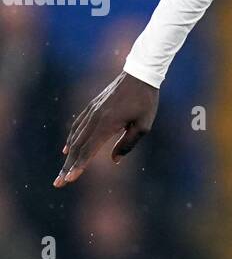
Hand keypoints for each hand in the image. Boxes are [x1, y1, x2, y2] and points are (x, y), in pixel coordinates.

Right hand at [54, 72, 158, 186]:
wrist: (139, 75)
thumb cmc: (145, 102)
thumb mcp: (143, 126)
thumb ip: (127, 144)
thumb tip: (114, 160)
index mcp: (107, 124)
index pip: (89, 150)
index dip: (79, 166)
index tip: (70, 179)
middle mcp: (95, 118)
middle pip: (77, 147)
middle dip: (67, 167)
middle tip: (59, 183)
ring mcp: (92, 111)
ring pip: (75, 137)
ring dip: (68, 156)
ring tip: (63, 171)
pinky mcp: (92, 106)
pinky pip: (77, 125)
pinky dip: (71, 139)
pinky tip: (67, 149)